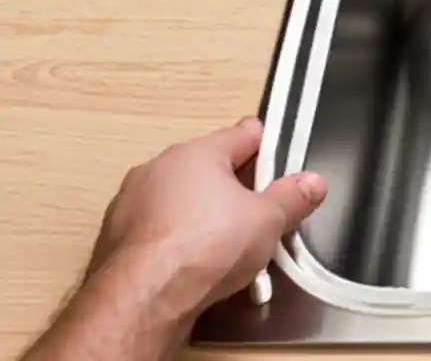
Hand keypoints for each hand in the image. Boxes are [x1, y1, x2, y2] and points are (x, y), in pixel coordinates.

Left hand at [88, 116, 325, 314]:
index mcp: (197, 153)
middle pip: (209, 167)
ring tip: (226, 247)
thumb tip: (313, 181)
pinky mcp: (114, 236)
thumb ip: (292, 198)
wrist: (143, 297)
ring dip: (202, 214)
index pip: (242, 134)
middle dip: (235, 187)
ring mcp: (130, 201)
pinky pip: (157, 228)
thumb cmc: (208, 246)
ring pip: (179, 199)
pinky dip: (175, 239)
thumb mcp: (267, 221)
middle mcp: (158, 167)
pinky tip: (191, 264)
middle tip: (261, 215)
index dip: (268, 147)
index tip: (283, 165)